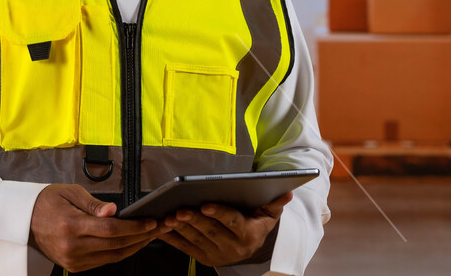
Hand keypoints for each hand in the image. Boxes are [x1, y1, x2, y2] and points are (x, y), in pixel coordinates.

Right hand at [29, 184, 162, 272]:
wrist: (23, 221)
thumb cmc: (47, 202)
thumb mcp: (69, 193)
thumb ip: (94, 204)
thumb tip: (114, 210)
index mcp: (71, 225)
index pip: (111, 229)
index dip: (134, 227)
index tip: (151, 222)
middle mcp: (72, 246)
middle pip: (116, 245)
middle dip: (140, 237)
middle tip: (158, 227)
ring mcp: (73, 260)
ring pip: (113, 256)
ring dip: (134, 246)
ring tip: (150, 235)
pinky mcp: (74, 266)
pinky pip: (103, 261)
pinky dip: (120, 253)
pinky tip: (131, 242)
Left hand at [160, 192, 293, 266]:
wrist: (250, 248)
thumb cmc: (257, 223)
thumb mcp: (269, 214)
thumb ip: (275, 203)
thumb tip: (288, 193)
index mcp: (248, 235)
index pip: (232, 222)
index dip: (219, 213)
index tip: (205, 204)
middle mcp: (233, 248)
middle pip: (210, 231)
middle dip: (194, 220)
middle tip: (180, 209)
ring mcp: (217, 255)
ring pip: (196, 240)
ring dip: (181, 228)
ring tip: (169, 216)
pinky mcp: (203, 259)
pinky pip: (185, 248)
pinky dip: (172, 237)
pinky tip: (162, 226)